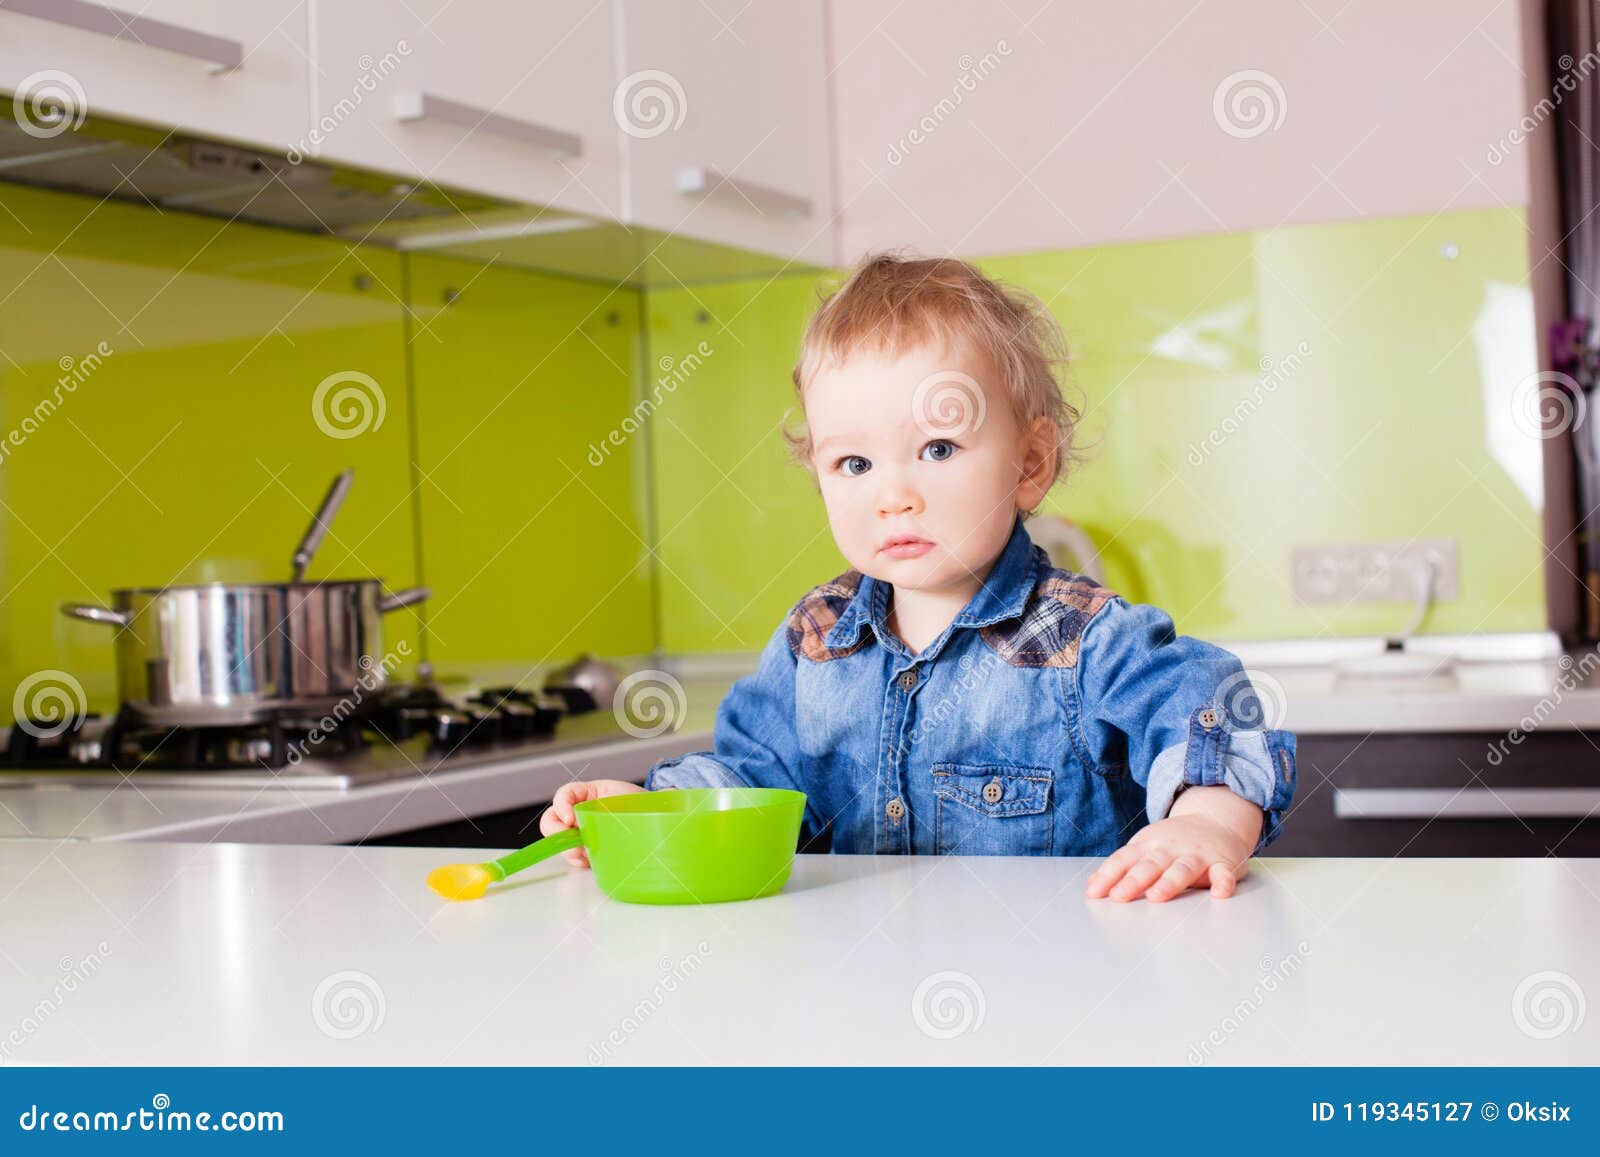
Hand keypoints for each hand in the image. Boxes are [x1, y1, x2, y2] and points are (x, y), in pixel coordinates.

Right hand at [538, 779, 645, 867]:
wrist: (653, 823)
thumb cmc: (644, 806)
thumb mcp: (634, 797)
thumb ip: (633, 800)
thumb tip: (656, 800)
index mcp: (590, 794)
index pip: (565, 793)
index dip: (562, 804)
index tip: (570, 818)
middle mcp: (580, 812)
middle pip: (552, 820)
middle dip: (558, 833)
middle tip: (574, 844)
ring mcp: (581, 832)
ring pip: (561, 841)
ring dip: (570, 850)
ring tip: (587, 855)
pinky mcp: (587, 849)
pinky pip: (573, 856)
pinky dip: (578, 860)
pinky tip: (590, 861)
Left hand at [1085, 787, 1259, 901]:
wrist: (1215, 818)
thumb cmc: (1173, 841)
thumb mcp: (1144, 847)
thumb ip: (1121, 867)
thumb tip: (1092, 885)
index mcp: (1147, 846)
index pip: (1124, 860)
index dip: (1108, 876)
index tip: (1094, 893)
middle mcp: (1170, 848)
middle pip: (1150, 865)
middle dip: (1134, 880)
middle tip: (1119, 897)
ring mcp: (1196, 854)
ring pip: (1182, 869)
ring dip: (1169, 882)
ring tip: (1156, 896)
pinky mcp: (1222, 862)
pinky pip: (1223, 873)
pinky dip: (1222, 882)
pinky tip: (1219, 893)